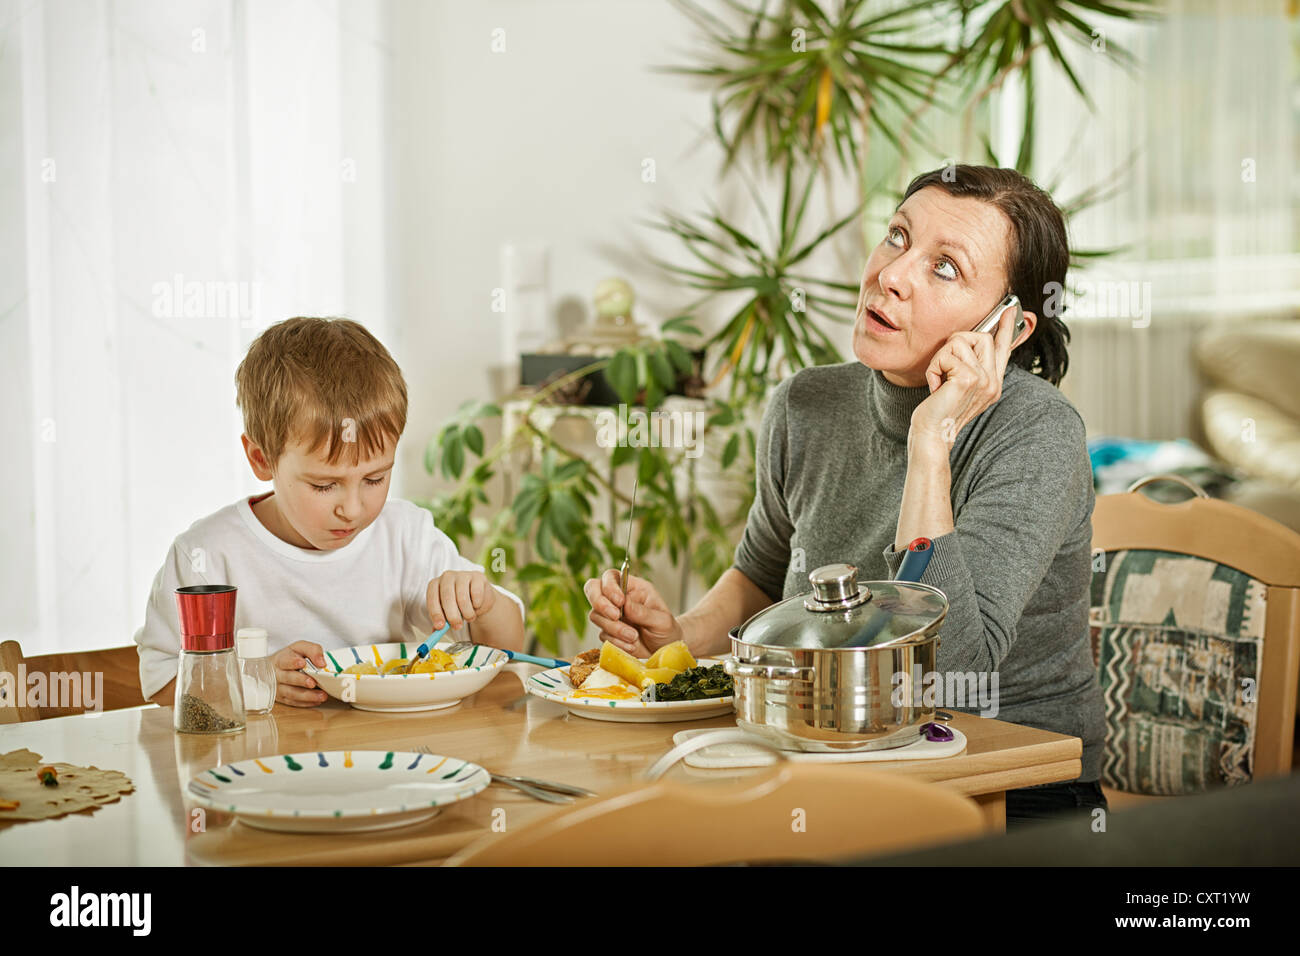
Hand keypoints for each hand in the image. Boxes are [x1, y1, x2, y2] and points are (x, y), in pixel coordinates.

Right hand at [273, 640, 327, 706]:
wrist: (275, 668)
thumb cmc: (291, 657)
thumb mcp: (300, 648)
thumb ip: (312, 650)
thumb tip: (322, 663)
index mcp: (281, 659)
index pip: (285, 660)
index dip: (293, 662)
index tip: (302, 663)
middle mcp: (277, 674)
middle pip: (288, 678)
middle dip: (301, 680)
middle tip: (312, 683)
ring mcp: (278, 687)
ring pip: (291, 693)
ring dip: (307, 696)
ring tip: (322, 696)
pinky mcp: (282, 698)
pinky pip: (293, 702)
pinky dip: (306, 702)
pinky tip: (317, 701)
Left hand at [426, 569, 495, 630]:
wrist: (478, 598)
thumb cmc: (458, 606)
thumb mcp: (447, 614)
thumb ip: (441, 623)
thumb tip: (435, 633)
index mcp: (435, 585)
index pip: (432, 598)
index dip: (436, 613)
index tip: (440, 627)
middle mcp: (447, 577)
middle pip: (447, 597)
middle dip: (452, 615)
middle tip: (457, 626)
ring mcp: (463, 575)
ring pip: (463, 597)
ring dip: (467, 613)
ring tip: (469, 617)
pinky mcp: (477, 576)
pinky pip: (476, 594)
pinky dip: (477, 605)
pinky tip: (476, 605)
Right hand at [583, 569, 682, 657]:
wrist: (664, 650)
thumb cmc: (666, 629)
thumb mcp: (662, 620)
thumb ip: (643, 612)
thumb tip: (625, 604)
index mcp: (633, 587)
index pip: (610, 576)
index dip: (610, 587)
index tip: (620, 601)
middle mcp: (618, 598)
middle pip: (593, 589)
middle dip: (601, 603)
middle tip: (616, 617)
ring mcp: (611, 615)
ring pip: (596, 615)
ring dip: (613, 628)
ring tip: (633, 637)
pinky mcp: (608, 632)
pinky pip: (602, 634)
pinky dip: (616, 642)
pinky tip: (632, 645)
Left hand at [910, 303, 1015, 450]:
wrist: (933, 434)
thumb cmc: (939, 412)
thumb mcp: (957, 387)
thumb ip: (967, 367)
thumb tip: (964, 343)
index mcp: (992, 383)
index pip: (1004, 349)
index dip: (1006, 327)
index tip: (1010, 309)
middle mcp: (992, 381)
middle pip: (981, 336)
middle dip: (955, 344)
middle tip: (944, 368)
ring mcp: (984, 380)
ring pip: (960, 341)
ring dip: (940, 359)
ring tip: (939, 381)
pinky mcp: (969, 378)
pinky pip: (946, 355)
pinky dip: (934, 368)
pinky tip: (935, 387)